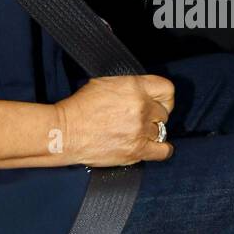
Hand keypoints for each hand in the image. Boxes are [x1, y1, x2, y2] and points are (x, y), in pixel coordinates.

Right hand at [55, 75, 175, 165]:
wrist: (66, 132)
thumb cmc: (79, 108)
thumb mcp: (105, 83)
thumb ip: (130, 86)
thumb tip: (143, 92)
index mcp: (134, 87)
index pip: (167, 89)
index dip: (163, 97)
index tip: (158, 102)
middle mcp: (141, 107)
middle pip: (163, 112)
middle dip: (153, 116)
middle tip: (138, 120)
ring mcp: (140, 130)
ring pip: (161, 131)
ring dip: (150, 132)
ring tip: (135, 133)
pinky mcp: (136, 150)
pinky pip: (163, 151)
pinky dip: (160, 149)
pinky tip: (151, 146)